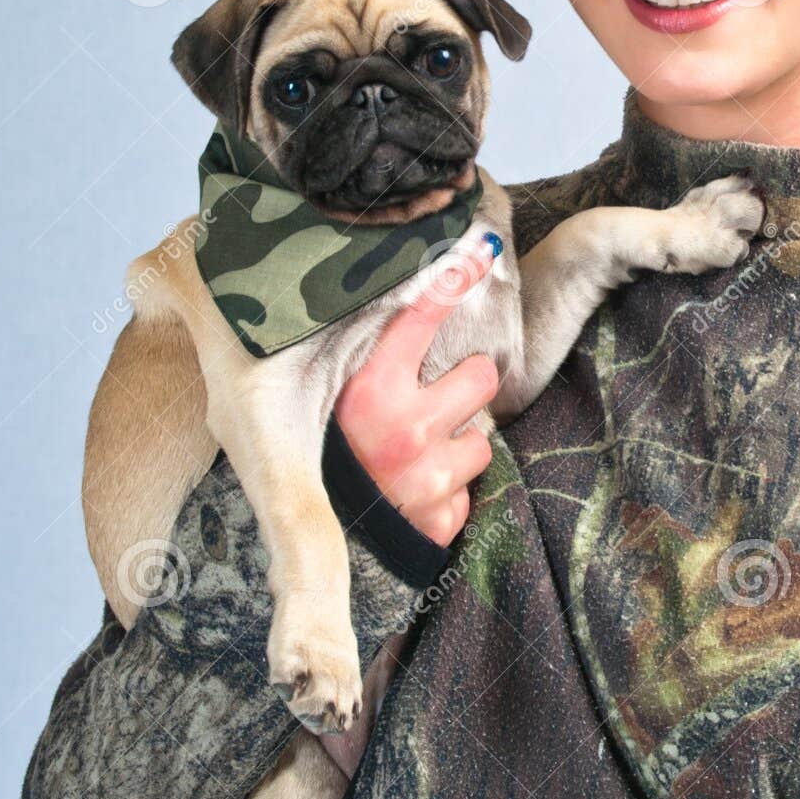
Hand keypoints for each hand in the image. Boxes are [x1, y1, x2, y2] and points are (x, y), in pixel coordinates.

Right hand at [333, 235, 500, 545]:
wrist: (315, 547)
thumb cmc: (320, 460)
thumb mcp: (319, 402)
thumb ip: (355, 360)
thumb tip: (394, 298)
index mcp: (366, 393)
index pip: (420, 317)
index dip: (453, 279)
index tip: (482, 251)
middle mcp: (400, 431)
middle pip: (482, 376)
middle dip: (466, 389)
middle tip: (434, 403)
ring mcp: (426, 478)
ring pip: (484, 440)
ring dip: (459, 447)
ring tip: (419, 457)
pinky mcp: (442, 520)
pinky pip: (472, 491)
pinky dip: (451, 494)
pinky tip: (417, 494)